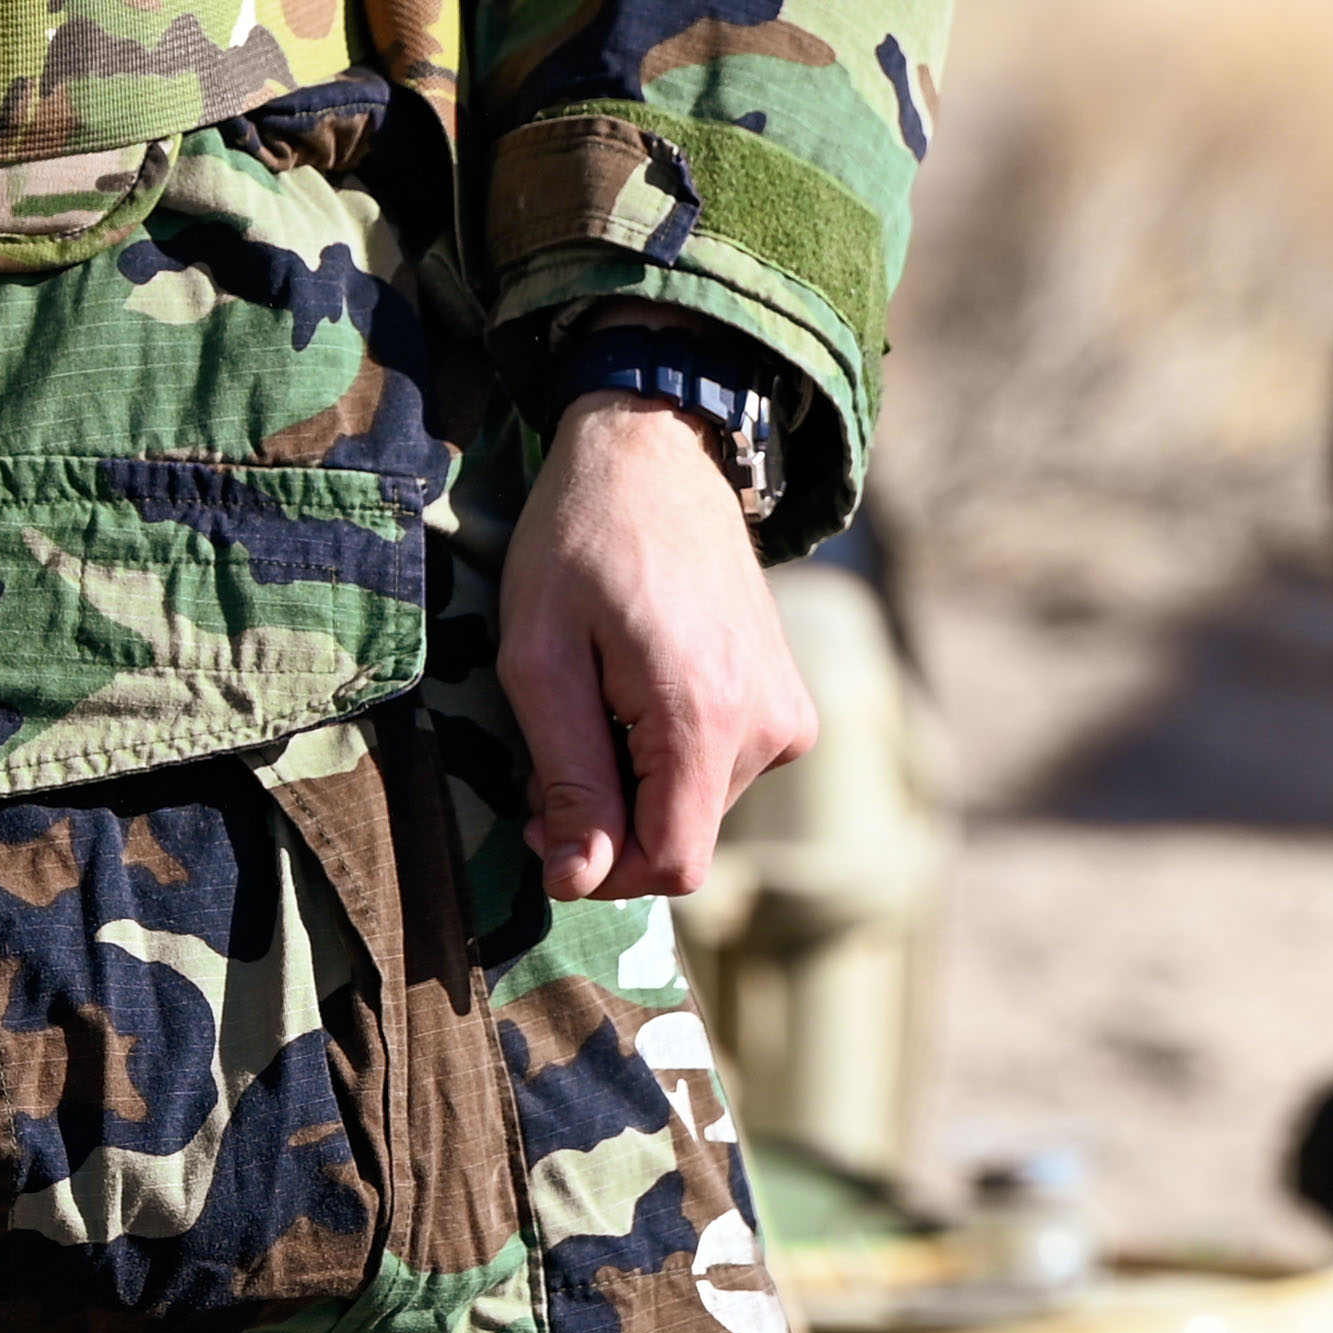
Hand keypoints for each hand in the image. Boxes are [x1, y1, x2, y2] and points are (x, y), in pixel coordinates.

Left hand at [496, 380, 819, 901]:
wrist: (655, 452)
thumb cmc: (580, 541)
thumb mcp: (541, 657)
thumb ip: (568, 777)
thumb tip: (577, 880)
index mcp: (705, 715)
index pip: (670, 865)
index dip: (599, 868)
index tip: (542, 826)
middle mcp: (768, 725)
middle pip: (682, 837)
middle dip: (608, 820)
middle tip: (551, 748)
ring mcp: (789, 713)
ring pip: (700, 807)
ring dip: (638, 785)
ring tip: (595, 700)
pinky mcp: (791, 703)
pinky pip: (726, 771)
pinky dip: (673, 757)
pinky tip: (638, 690)